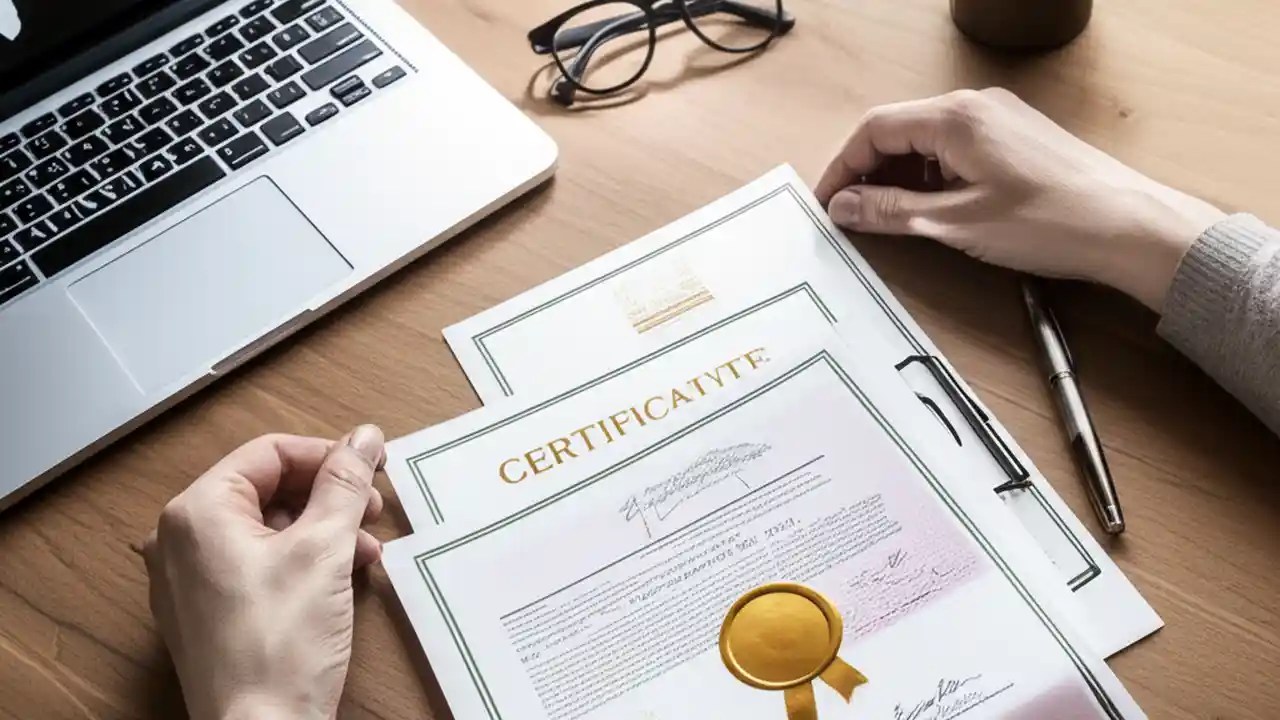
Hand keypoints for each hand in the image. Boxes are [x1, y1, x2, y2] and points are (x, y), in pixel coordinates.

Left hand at [143, 427, 386, 719]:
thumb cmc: (279, 647)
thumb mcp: (324, 549)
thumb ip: (344, 483)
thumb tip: (364, 437)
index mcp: (198, 512)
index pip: (270, 453)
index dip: (327, 456)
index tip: (371, 469)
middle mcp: (180, 540)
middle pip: (266, 489)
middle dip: (327, 496)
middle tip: (372, 509)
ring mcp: (189, 581)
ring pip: (266, 528)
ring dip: (322, 530)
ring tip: (365, 549)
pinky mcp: (207, 614)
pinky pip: (256, 565)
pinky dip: (300, 562)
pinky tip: (341, 577)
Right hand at [815, 88, 1225, 310]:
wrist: (1130, 227)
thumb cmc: (1051, 221)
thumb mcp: (955, 223)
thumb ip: (890, 211)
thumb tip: (844, 206)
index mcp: (955, 118)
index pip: (874, 129)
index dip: (842, 168)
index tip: (827, 204)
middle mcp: (974, 106)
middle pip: (898, 130)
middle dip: (868, 172)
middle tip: (852, 216)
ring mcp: (997, 119)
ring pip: (925, 140)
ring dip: (900, 177)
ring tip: (891, 220)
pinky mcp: (1014, 138)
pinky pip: (955, 148)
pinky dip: (931, 176)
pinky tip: (933, 210)